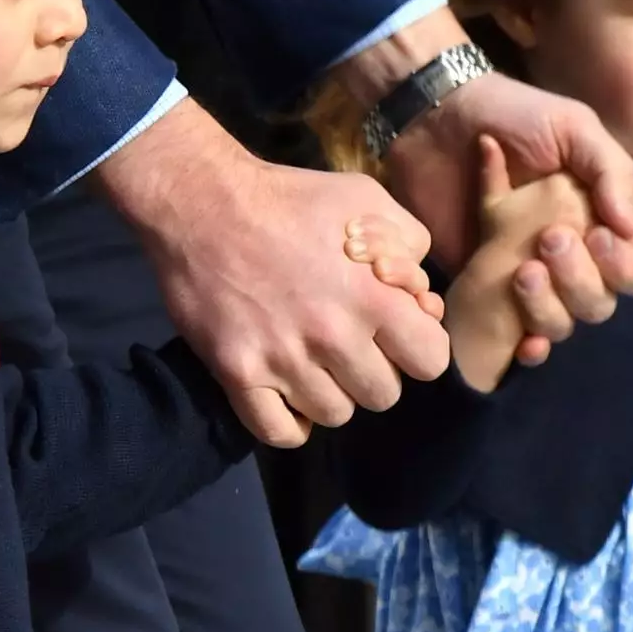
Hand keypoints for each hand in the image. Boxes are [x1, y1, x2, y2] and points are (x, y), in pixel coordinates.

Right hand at [97, 100, 450, 446]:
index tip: (393, 332)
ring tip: (312, 358)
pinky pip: (280, 432)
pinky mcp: (238, 374)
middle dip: (373, 369)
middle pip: (383, 395)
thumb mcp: (366, 200)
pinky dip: (289, 422)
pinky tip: (288, 394)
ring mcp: (282, 361)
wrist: (202, 203)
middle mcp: (332, 336)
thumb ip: (410, 247)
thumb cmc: (289, 199)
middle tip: (346, 340)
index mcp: (372, 296)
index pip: (430, 361)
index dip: (417, 346)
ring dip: (330, 391)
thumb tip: (423, 303)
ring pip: (335, 415)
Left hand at [344, 6, 632, 316]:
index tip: (599, 235)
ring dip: (552, 306)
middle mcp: (576, 252)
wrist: (436, 120)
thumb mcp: (573, 127)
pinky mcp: (492, 288)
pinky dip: (528, 345)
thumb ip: (611, 172)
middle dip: (584, 278)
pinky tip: (525, 344)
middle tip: (549, 240)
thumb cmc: (512, 115)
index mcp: (604, 216)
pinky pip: (519, 334)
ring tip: (523, 271)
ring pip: (565, 320)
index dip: (628, 262)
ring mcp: (534, 273)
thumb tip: (631, 227)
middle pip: (605, 297)